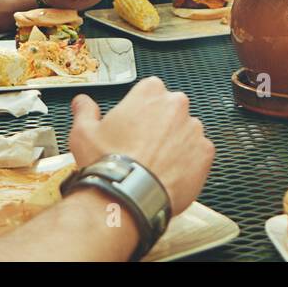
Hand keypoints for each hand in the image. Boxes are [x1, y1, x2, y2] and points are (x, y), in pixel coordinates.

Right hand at [68, 77, 213, 215]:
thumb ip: (84, 111)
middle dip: (159, 125)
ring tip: (154, 164)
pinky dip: (187, 163)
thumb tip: (81, 102)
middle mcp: (176, 105)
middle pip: (170, 110)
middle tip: (141, 146)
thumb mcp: (83, 132)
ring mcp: (194, 129)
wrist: (128, 195)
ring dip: (174, 143)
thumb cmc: (108, 163)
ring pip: (185, 132)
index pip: (149, 91)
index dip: (139, 110)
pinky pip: (197, 154)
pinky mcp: (205, 153)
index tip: (132, 124)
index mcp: (150, 92)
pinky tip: (167, 174)